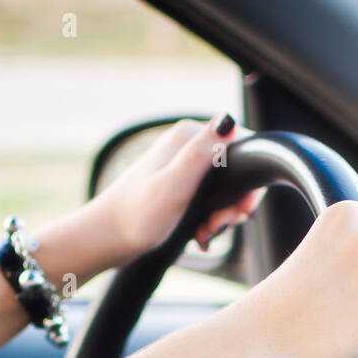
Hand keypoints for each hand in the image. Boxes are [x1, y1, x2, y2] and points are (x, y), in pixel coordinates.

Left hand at [88, 113, 264, 263]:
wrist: (107, 238)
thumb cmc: (136, 215)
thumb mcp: (173, 185)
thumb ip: (201, 154)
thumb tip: (228, 119)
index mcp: (189, 137)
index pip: (244, 145)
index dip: (251, 181)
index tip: (242, 211)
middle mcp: (188, 146)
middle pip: (237, 171)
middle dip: (235, 204)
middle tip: (219, 226)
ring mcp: (184, 167)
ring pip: (226, 190)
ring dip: (223, 217)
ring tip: (206, 234)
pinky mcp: (180, 187)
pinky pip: (211, 202)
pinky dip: (210, 221)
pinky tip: (200, 236)